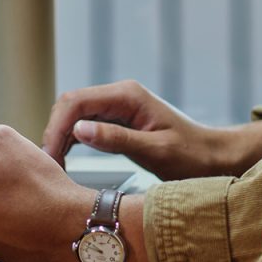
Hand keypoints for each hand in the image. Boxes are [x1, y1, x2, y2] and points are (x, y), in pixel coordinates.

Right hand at [40, 80, 261, 181]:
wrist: (212, 158)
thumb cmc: (191, 156)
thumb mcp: (155, 151)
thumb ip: (117, 139)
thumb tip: (79, 130)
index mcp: (128, 96)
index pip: (76, 102)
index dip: (57, 127)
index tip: (50, 156)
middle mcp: (120, 95)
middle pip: (70, 105)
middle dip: (54, 132)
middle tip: (48, 165)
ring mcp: (118, 106)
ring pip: (74, 114)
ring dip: (60, 136)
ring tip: (54, 166)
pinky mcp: (118, 120)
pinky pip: (85, 124)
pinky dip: (71, 140)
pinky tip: (66, 159)